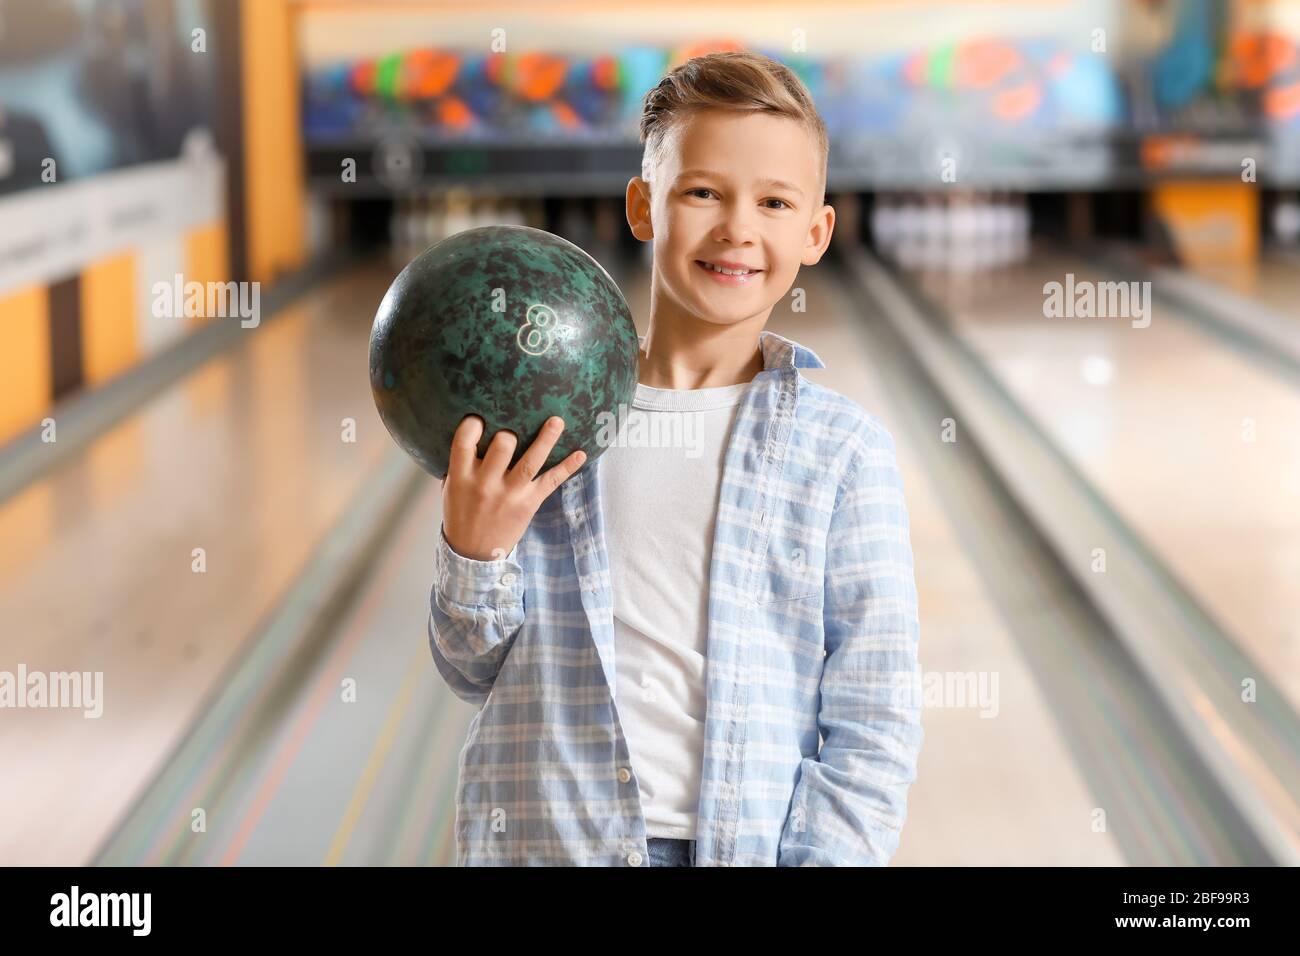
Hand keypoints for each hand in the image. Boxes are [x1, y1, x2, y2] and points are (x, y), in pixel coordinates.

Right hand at [441, 415, 585, 561]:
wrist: (474, 553)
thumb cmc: (462, 514)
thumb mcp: (452, 489)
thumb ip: (461, 464)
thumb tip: (473, 434)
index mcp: (461, 478)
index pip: (464, 443)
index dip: (473, 425)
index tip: (479, 417)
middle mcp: (486, 485)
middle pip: (502, 448)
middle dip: (508, 434)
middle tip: (512, 432)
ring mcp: (509, 495)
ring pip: (530, 461)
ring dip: (546, 439)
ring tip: (557, 421)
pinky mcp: (529, 503)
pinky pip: (550, 482)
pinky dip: (567, 468)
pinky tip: (581, 454)